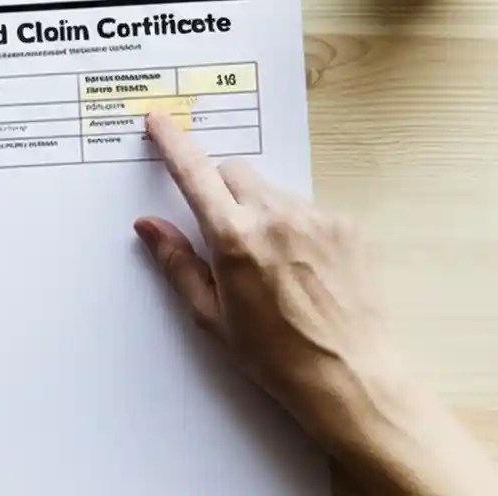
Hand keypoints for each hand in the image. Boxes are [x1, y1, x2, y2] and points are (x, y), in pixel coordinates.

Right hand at [136, 113, 497, 495]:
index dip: (172, 144)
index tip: (159, 123)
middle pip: (234, 172)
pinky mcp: (344, 224)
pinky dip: (296, 227)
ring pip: (272, 191)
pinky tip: (303, 269)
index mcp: (234, 237)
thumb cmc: (274, 356)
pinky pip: (308, 209)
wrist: (348, 374)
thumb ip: (177, 262)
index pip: (194, 174)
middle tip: (224, 233)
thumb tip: (148, 226)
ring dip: (260, 211)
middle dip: (220, 190)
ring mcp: (315, 216)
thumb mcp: (211, 316)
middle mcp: (275, 216)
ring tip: (272, 265)